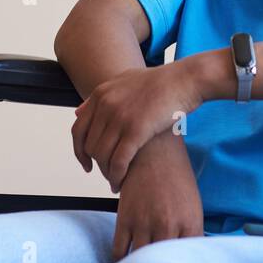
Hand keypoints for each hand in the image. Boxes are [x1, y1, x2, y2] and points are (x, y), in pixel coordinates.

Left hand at [71, 56, 208, 192]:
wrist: (184, 79)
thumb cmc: (160, 82)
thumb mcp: (124, 81)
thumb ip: (100, 97)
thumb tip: (78, 112)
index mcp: (100, 94)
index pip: (78, 130)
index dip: (79, 151)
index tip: (87, 164)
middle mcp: (106, 105)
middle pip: (90, 146)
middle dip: (97, 165)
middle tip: (108, 174)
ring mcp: (120, 117)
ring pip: (102, 156)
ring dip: (107, 173)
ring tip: (115, 181)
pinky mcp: (136, 130)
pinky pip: (118, 161)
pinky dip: (116, 176)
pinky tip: (120, 183)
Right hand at [111, 132, 203, 261]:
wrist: (154, 150)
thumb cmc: (175, 176)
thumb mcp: (193, 204)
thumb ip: (191, 231)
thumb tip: (189, 254)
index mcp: (190, 223)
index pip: (188, 259)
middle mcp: (168, 226)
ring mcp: (145, 223)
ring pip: (140, 260)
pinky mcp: (125, 218)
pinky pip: (119, 249)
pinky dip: (120, 260)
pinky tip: (123, 262)